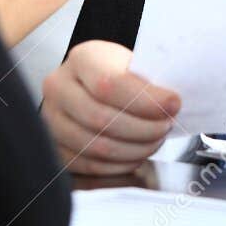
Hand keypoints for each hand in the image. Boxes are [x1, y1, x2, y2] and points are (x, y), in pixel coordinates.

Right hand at [42, 40, 180, 175]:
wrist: (92, 83)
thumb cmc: (118, 72)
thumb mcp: (132, 63)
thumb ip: (148, 80)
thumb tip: (171, 103)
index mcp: (81, 59)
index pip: (109, 84)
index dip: (146, 100)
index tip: (173, 104)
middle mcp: (58, 88)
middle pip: (102, 119)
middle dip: (144, 128)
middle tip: (166, 126)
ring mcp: (52, 120)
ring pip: (97, 147)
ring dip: (135, 149)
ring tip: (155, 140)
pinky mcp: (56, 148)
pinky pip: (91, 166)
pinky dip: (121, 165)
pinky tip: (137, 154)